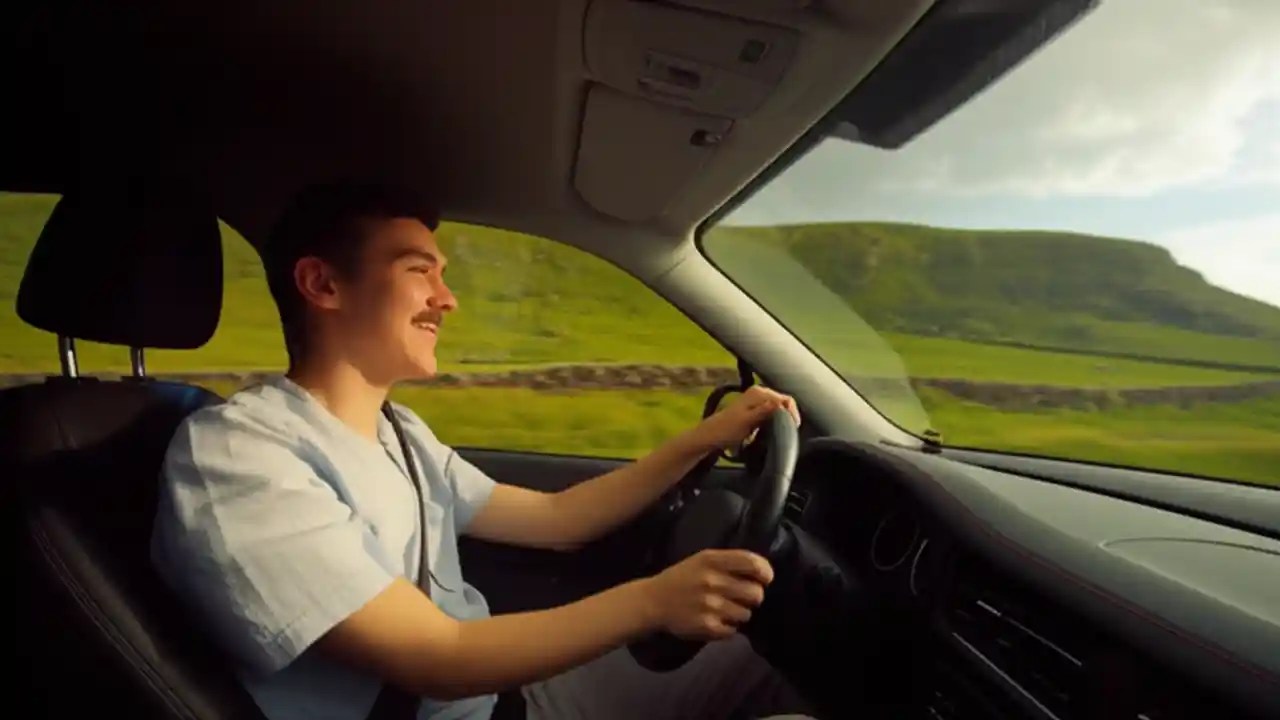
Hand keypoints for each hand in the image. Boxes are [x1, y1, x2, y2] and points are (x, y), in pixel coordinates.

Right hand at [642, 549, 773, 640]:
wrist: (653, 601)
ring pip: (747, 614)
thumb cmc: (683, 578)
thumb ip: (730, 562)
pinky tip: (715, 621)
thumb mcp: (703, 559)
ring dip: (740, 614)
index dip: (766, 573)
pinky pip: (733, 630)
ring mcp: (710, 605)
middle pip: (756, 593)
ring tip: (724, 610)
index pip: (754, 564)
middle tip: (742, 597)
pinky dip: (728, 628)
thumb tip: (763, 572)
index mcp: (712, 560)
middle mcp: (712, 581)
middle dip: (753, 597)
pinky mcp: (707, 627)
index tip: (765, 579)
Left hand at [693, 386, 799, 451]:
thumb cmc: (726, 430)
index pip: (787, 400)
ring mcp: (756, 401)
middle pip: (783, 404)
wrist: (710, 437)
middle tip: (785, 434)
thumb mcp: (747, 421)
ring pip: (777, 410)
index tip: (792, 430)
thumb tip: (780, 403)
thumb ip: (764, 411)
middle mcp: (759, 393)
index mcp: (759, 392)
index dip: (792, 414)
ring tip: (776, 434)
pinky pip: (770, 415)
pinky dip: (771, 423)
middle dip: (786, 418)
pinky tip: (767, 432)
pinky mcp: (753, 410)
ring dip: (779, 422)